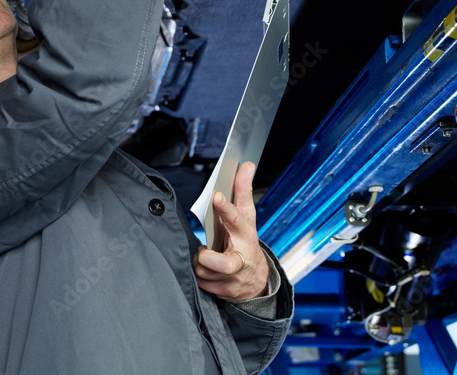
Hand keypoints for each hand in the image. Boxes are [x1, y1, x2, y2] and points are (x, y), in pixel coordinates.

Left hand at [193, 162, 269, 301]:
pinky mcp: (224, 292)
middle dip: (207, 259)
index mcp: (245, 236)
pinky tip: (208, 272)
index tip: (217, 197)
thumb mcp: (247, 218)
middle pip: (223, 264)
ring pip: (203, 272)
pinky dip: (200, 277)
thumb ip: (243, 191)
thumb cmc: (246, 242)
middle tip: (204, 252)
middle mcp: (241, 259)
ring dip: (200, 265)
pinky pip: (201, 283)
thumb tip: (246, 164)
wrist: (256, 280)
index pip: (237, 220)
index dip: (226, 209)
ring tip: (207, 258)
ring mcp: (234, 280)